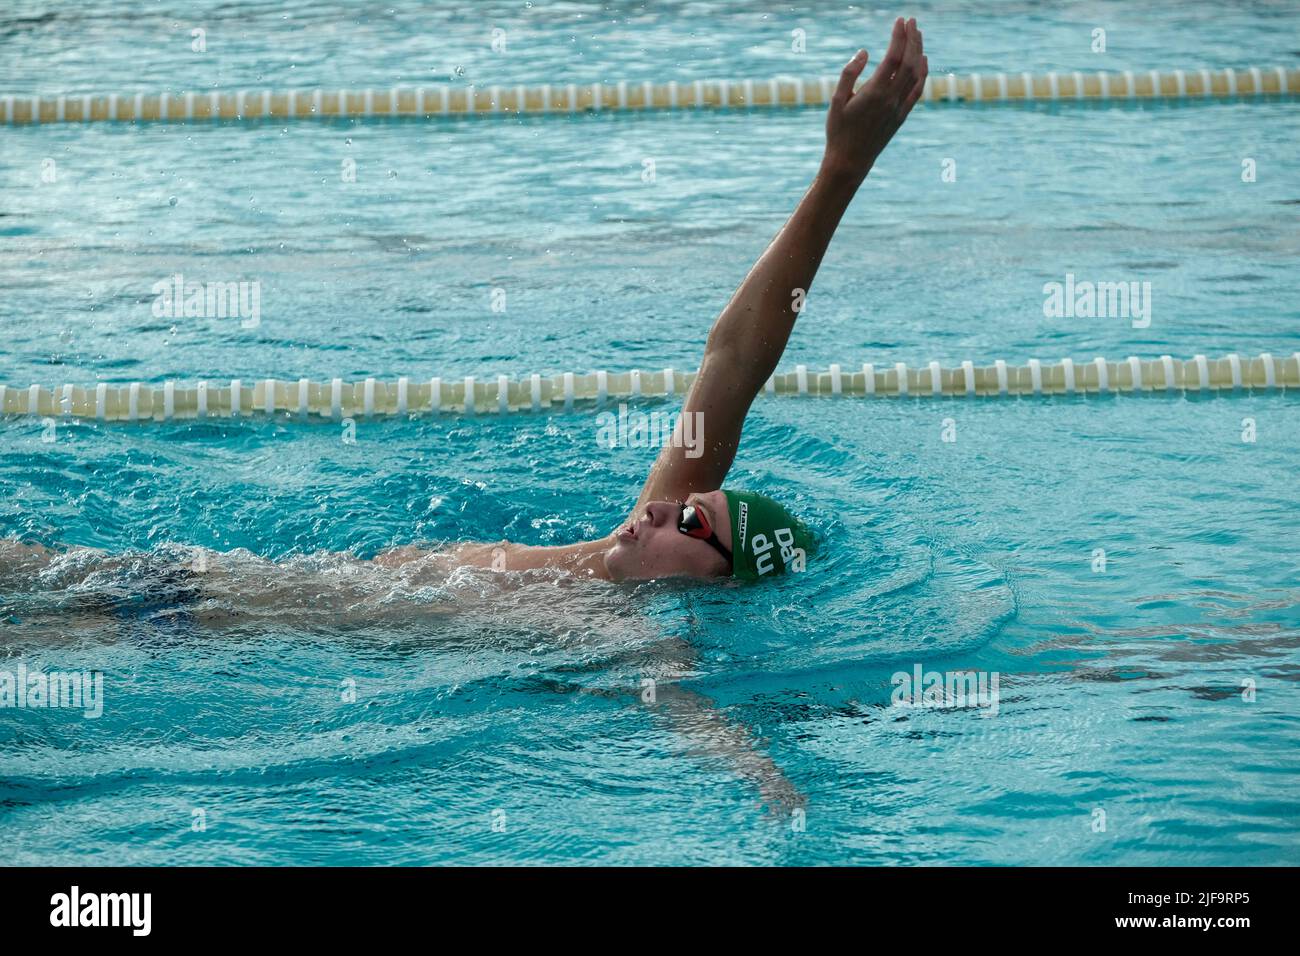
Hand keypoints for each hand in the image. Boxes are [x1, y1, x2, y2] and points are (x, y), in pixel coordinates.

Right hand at [821, 17, 927, 181]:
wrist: (850, 161)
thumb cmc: (838, 131)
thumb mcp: (836, 101)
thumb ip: (849, 74)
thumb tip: (863, 52)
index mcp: (874, 92)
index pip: (893, 57)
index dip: (898, 36)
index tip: (900, 20)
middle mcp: (890, 98)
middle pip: (908, 61)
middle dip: (912, 38)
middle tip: (911, 21)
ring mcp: (899, 107)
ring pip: (915, 74)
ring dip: (918, 51)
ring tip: (917, 34)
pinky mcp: (901, 115)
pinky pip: (917, 90)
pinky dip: (923, 73)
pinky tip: (923, 59)